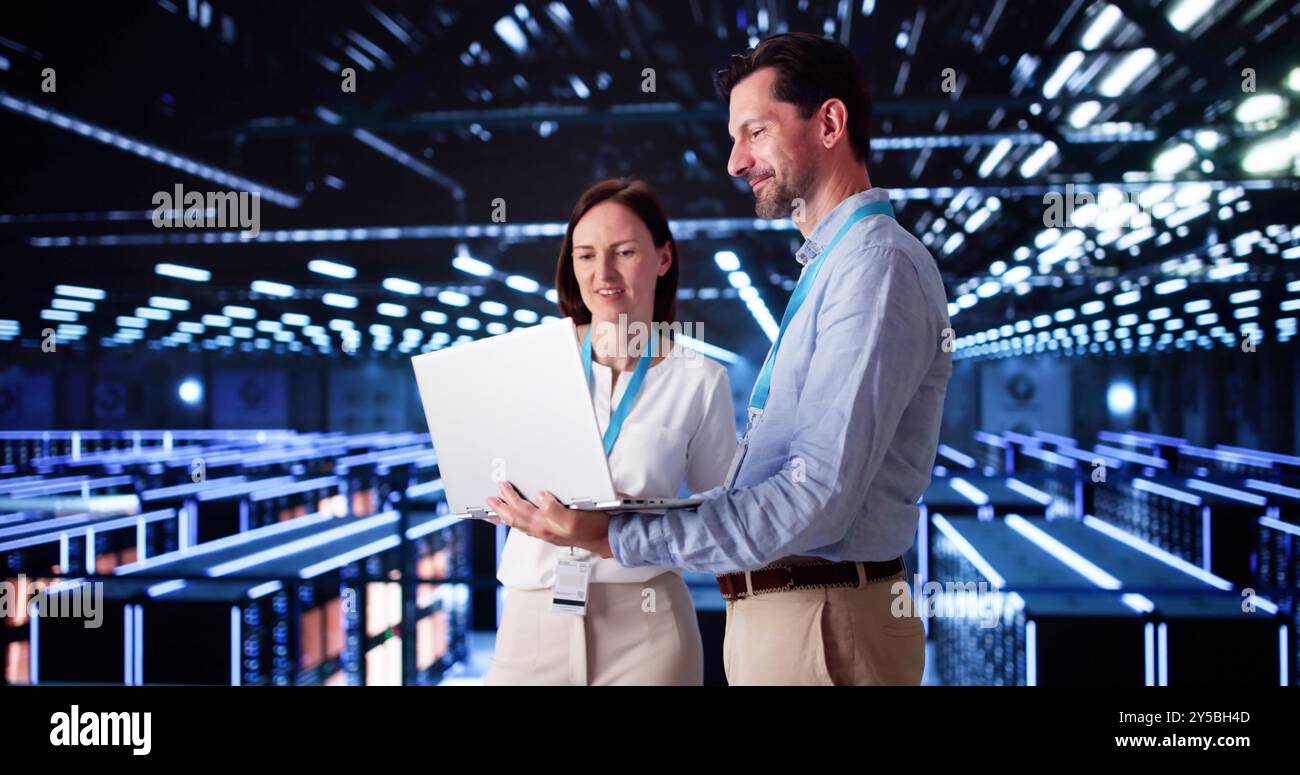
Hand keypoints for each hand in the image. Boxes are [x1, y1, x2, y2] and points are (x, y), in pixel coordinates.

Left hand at [486, 481, 613, 557]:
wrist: (606, 538)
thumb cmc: (594, 528)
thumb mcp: (575, 518)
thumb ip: (555, 510)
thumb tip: (540, 497)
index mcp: (545, 525)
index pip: (521, 510)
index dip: (509, 498)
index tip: (502, 485)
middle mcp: (543, 529)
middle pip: (515, 518)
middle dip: (500, 508)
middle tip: (489, 498)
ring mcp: (546, 531)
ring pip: (519, 523)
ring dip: (505, 515)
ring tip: (494, 509)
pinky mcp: (552, 530)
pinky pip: (527, 526)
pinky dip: (516, 521)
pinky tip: (516, 518)